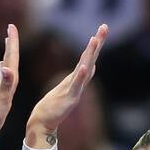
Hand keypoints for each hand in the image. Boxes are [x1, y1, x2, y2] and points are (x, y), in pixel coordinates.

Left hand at [0, 22, 18, 146]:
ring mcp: (0, 87)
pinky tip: (3, 69)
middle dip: (11, 44)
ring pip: (6, 66)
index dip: (13, 42)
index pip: (11, 58)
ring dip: (8, 55)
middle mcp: (2, 81)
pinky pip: (4, 78)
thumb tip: (6, 68)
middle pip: (8, 59)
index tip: (12, 26)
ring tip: (8, 45)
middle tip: (11, 29)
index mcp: (5, 80)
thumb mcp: (2, 98)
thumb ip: (5, 83)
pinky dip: (5, 70)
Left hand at [26, 24, 107, 140]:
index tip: (103, 28)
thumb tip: (91, 66)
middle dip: (98, 43)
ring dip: (91, 55)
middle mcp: (79, 82)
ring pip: (85, 69)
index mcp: (77, 78)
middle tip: (105, 27)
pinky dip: (81, 76)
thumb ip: (80, 77)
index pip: (88, 57)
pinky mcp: (69, 99)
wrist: (44, 122)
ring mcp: (75, 90)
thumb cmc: (54, 106)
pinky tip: (85, 67)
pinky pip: (76, 86)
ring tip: (95, 40)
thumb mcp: (68, 87)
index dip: (96, 43)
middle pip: (90, 59)